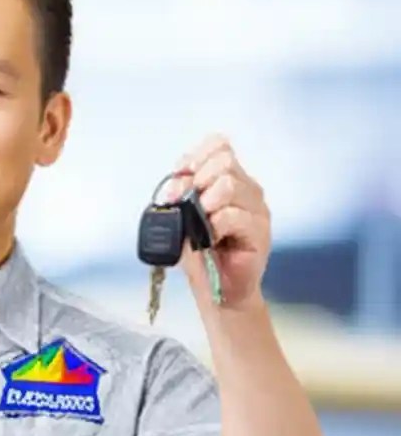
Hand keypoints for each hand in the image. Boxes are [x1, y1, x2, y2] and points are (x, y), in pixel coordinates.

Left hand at [167, 134, 271, 309]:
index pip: (219, 145)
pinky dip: (214, 224)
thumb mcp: (181, 219)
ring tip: (201, 222)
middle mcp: (246, 189)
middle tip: (186, 204)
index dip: (195, 157)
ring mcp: (256, 209)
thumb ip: (179, 195)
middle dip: (196, 179)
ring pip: (229, 184)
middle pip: (224, 160)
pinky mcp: (260, 231)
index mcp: (228, 180)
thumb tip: (175, 183)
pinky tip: (210, 238)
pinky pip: (234, 215)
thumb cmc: (201, 254)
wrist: (219, 290)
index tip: (179, 178)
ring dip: (205, 202)